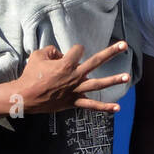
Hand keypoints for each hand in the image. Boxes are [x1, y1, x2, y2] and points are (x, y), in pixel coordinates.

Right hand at [14, 41, 129, 114]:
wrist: (26, 97)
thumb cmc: (31, 75)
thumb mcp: (38, 56)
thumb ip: (51, 50)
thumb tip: (60, 54)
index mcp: (66, 63)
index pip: (78, 50)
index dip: (74, 50)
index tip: (65, 56)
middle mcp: (75, 76)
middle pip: (97, 61)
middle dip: (111, 52)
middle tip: (124, 45)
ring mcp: (76, 90)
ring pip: (98, 84)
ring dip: (114, 80)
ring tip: (127, 77)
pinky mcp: (74, 101)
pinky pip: (91, 105)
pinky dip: (104, 108)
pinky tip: (117, 108)